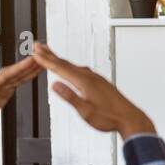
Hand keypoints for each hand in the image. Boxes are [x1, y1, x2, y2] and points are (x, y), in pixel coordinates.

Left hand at [0, 57, 42, 133]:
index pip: (4, 76)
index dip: (19, 68)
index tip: (31, 61)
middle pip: (13, 71)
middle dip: (28, 64)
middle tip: (42, 55)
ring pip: (17, 74)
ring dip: (31, 67)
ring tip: (44, 60)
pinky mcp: (3, 90)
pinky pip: (18, 80)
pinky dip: (28, 75)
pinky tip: (37, 71)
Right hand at [31, 42, 154, 136]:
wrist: (130, 118)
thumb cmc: (109, 118)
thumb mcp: (85, 111)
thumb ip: (70, 97)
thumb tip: (55, 85)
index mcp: (84, 82)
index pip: (60, 68)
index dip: (46, 60)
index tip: (34, 53)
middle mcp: (90, 76)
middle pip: (66, 63)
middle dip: (50, 55)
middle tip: (37, 46)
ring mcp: (96, 78)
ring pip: (73, 66)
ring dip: (60, 60)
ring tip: (50, 55)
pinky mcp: (100, 82)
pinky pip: (81, 70)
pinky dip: (71, 66)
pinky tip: (70, 69)